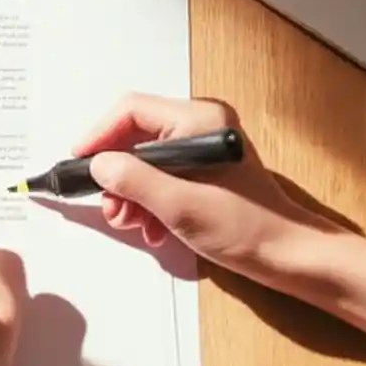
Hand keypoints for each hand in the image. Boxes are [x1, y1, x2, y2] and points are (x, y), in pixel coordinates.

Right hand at [75, 93, 345, 287]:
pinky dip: (150, 200)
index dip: (99, 135)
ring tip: (131, 223)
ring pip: (147, 159)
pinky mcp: (207, 169)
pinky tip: (152, 228)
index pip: (132, 110)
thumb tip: (98, 165)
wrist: (287, 255)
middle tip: (111, 209)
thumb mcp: (179, 206)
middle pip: (137, 136)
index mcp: (199, 120)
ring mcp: (205, 147)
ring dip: (132, 193)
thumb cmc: (243, 227)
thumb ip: (133, 180)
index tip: (78, 164)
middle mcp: (201, 124)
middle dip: (117, 174)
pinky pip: (164, 175)